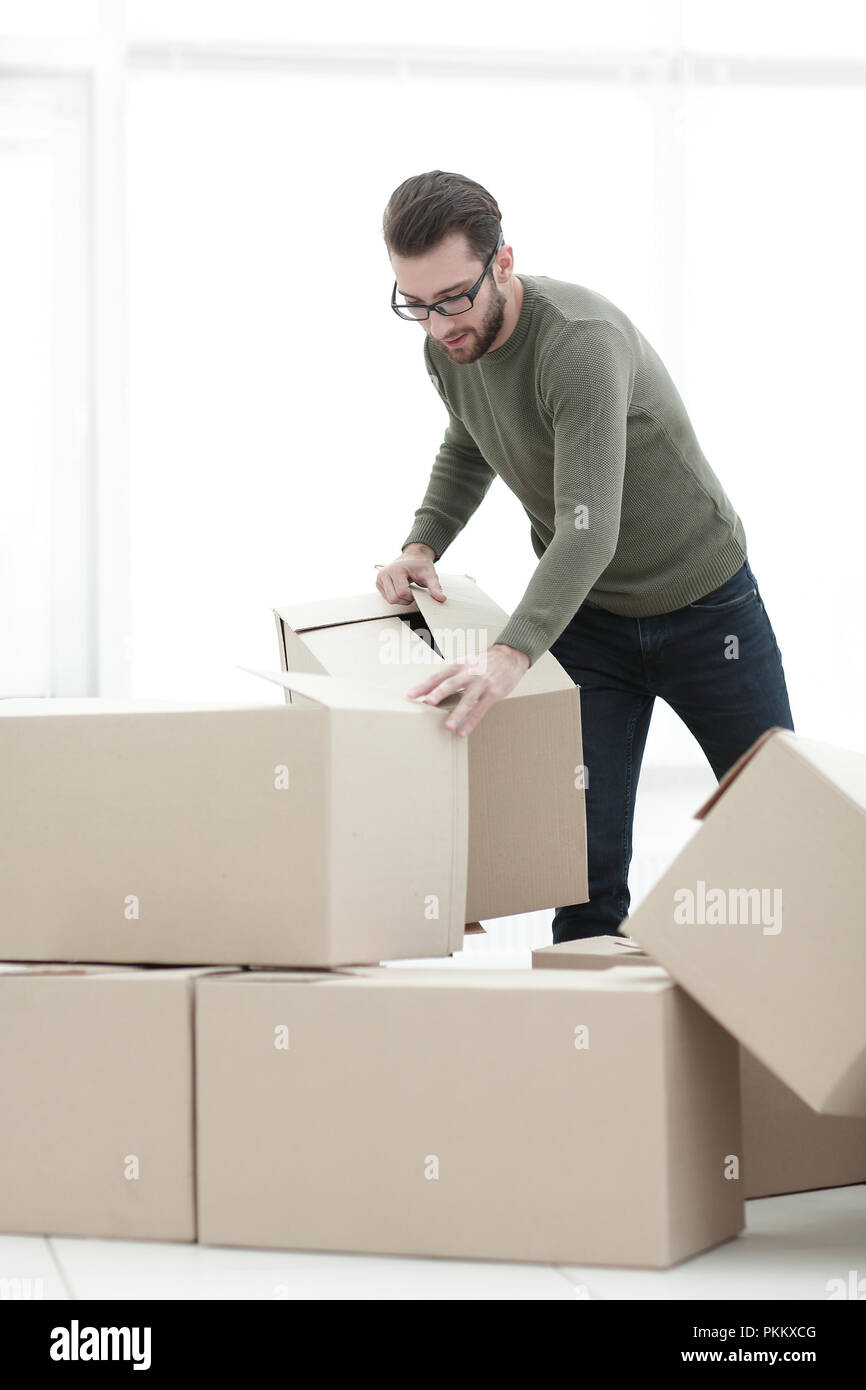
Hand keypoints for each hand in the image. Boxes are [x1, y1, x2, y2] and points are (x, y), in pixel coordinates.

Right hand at [376, 544, 446, 604]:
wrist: (413, 557)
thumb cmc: (420, 565)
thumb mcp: (430, 576)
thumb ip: (435, 587)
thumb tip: (441, 598)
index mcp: (395, 570)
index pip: (402, 593)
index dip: (412, 595)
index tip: (416, 589)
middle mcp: (384, 573)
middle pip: (394, 599)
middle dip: (406, 599)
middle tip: (412, 590)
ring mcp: (379, 578)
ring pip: (390, 600)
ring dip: (401, 599)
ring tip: (407, 588)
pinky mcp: (378, 583)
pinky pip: (386, 598)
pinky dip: (396, 597)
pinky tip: (401, 588)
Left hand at [406, 644, 529, 737]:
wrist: (510, 656)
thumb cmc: (484, 662)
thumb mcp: (466, 663)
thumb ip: (450, 676)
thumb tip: (429, 691)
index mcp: (459, 665)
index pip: (438, 675)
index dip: (424, 685)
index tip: (410, 695)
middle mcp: (469, 673)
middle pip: (451, 683)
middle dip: (439, 692)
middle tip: (427, 702)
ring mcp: (482, 683)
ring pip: (468, 699)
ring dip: (457, 713)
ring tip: (448, 726)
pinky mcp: (493, 694)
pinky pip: (481, 710)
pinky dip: (471, 722)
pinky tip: (463, 732)